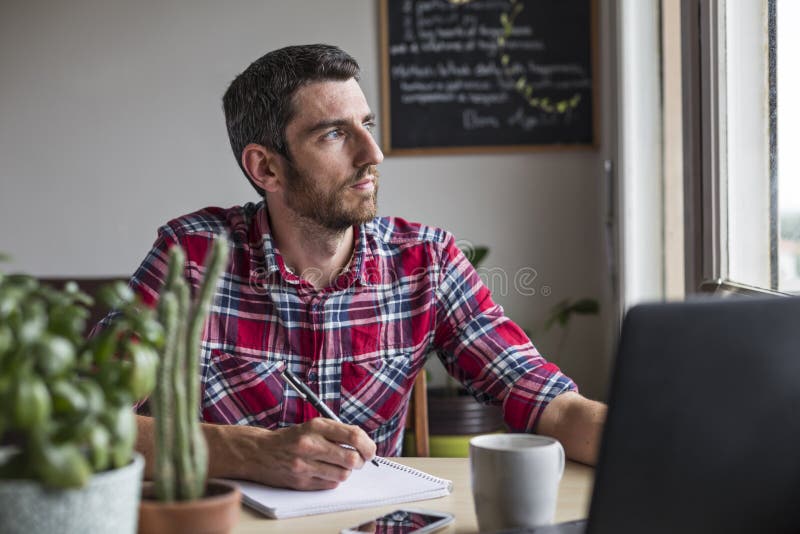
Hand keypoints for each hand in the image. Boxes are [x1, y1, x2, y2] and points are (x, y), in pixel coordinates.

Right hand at [235, 417, 376, 489]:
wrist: (260, 451)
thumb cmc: (291, 438)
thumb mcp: (313, 426)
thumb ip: (337, 432)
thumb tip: (364, 444)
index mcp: (316, 426)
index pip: (353, 436)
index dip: (368, 445)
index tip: (370, 450)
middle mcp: (310, 444)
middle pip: (351, 458)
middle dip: (361, 461)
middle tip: (359, 460)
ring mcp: (305, 464)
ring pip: (343, 474)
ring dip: (347, 471)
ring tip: (339, 465)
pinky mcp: (301, 481)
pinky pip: (330, 484)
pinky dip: (334, 479)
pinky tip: (326, 472)